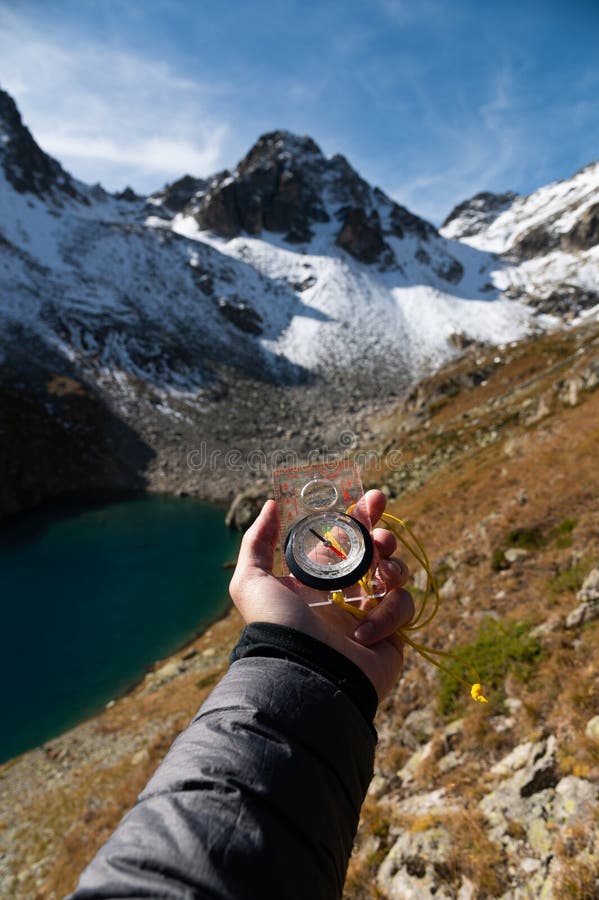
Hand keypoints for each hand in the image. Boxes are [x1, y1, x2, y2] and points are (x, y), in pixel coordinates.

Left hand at [229, 490, 413, 698]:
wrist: (304, 675)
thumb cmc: (277, 626)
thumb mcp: (252, 581)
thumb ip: (257, 542)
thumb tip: (271, 504)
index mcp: (319, 577)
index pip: (345, 538)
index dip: (361, 516)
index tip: (374, 497)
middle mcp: (346, 592)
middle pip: (377, 552)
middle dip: (384, 537)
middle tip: (381, 537)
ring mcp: (371, 613)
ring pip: (396, 577)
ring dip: (393, 569)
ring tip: (381, 576)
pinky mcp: (392, 635)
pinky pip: (403, 609)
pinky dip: (386, 616)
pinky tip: (362, 635)